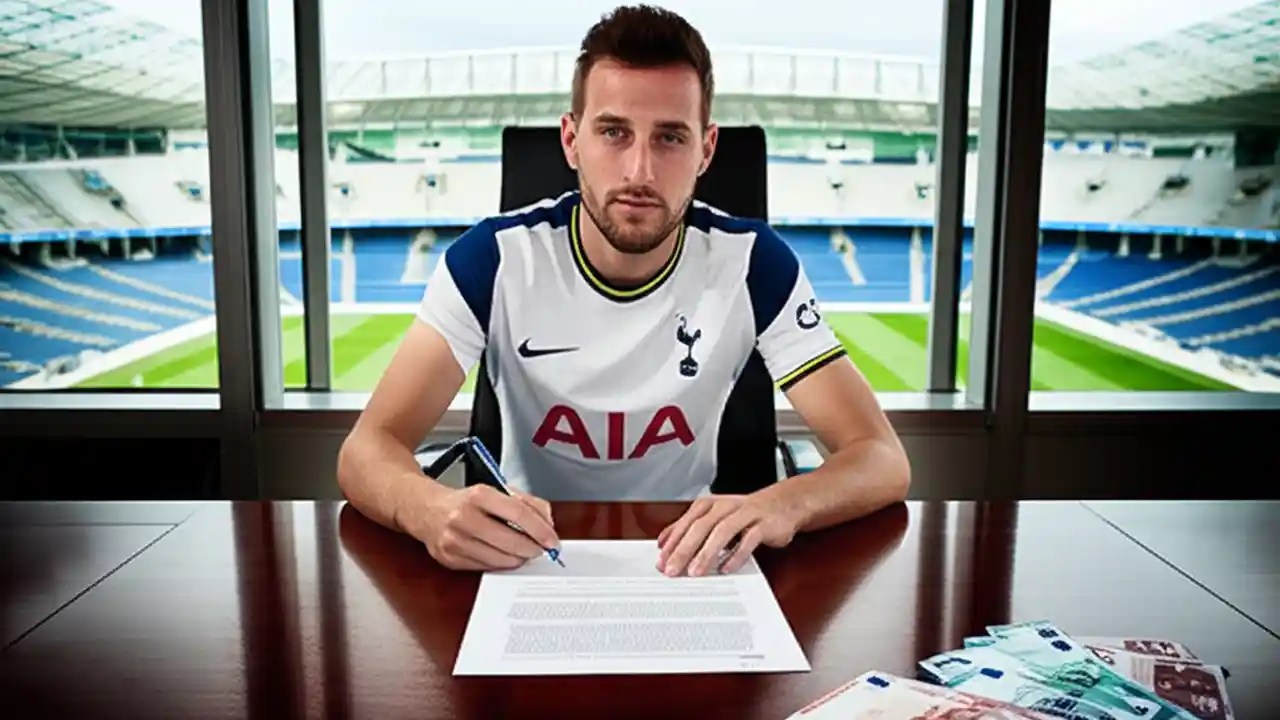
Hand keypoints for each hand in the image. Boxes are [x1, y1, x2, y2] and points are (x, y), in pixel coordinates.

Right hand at [411, 484, 558, 570]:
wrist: (426, 510)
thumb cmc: (466, 501)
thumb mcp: (498, 491)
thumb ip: (528, 503)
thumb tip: (548, 524)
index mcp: (479, 495)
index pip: (518, 514)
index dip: (540, 530)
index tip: (552, 541)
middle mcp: (464, 517)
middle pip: (511, 541)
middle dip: (532, 549)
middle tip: (541, 549)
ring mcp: (454, 540)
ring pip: (499, 559)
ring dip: (518, 559)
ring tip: (523, 552)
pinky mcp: (449, 559)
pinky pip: (485, 568)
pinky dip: (500, 564)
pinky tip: (504, 556)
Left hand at [656, 494, 797, 576]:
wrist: (782, 504)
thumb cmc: (744, 513)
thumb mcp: (713, 517)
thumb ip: (689, 528)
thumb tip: (664, 543)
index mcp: (709, 505)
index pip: (686, 523)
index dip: (672, 543)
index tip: (661, 562)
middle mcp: (725, 507)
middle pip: (700, 527)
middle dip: (684, 550)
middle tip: (672, 570)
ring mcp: (745, 514)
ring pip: (722, 532)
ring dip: (707, 553)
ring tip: (696, 572)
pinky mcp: (763, 525)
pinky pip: (749, 539)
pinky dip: (737, 555)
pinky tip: (726, 568)